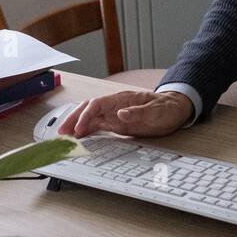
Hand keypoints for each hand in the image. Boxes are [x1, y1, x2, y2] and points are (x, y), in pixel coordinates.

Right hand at [56, 89, 193, 138]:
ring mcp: (114, 114)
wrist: (175, 109)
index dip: (86, 116)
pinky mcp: (116, 123)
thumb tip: (121, 113)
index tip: (79, 129)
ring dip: (76, 125)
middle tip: (62, 132)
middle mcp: (114, 105)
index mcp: (122, 99)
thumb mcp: (156, 111)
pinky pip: (97, 125)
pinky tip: (79, 137)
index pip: (97, 104)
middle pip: (88, 109)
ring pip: (89, 117)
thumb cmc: (166, 108)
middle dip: (73, 119)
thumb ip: (139, 112)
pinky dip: (86, 130)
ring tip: (65, 136)